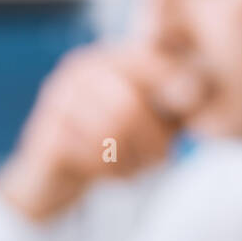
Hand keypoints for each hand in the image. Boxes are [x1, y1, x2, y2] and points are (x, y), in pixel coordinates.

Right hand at [0, 45, 205, 222]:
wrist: (50, 181)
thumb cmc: (108, 147)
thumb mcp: (150, 119)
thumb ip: (173, 103)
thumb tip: (194, 93)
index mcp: (107, 59)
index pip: (148, 59)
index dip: (174, 82)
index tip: (190, 106)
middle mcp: (78, 72)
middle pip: (130, 105)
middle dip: (153, 140)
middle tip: (161, 160)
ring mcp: (57, 103)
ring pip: (111, 133)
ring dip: (131, 160)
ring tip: (133, 169)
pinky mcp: (46, 137)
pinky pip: (91, 156)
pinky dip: (108, 172)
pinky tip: (106, 174)